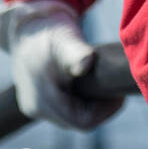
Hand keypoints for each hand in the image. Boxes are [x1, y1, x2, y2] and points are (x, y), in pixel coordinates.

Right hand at [0, 0, 124, 129]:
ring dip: (90, 103)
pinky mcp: (38, 100)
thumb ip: (76, 54)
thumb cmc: (49, 31)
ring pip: (72, 116)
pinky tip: (89, 83)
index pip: (82, 122)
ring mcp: (35, 106)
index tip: (119, 92)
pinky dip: (80, 99)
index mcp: (41, 100)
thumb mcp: (65, 40)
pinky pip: (65, 108)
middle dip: (99, 107)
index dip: (106, 110)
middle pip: (78, 121)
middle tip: (113, 86)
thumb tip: (86, 64)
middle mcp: (35, 108)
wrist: (28, 26)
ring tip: (102, 82)